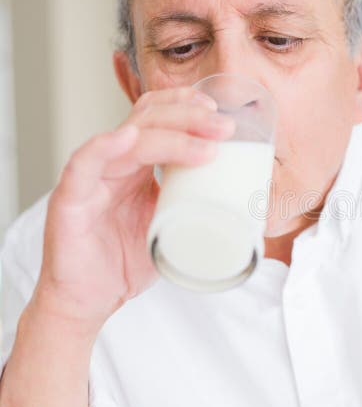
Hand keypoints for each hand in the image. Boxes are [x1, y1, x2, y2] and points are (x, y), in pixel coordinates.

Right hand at [31, 87, 234, 329]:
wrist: (91, 301)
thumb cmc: (127, 261)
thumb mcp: (171, 225)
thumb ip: (194, 204)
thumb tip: (246, 198)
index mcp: (135, 164)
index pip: (157, 117)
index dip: (186, 105)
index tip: (220, 111)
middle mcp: (113, 163)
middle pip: (148, 120)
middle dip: (190, 117)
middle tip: (225, 127)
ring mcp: (91, 178)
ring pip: (129, 139)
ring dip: (171, 135)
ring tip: (207, 143)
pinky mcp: (70, 200)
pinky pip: (83, 165)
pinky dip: (105, 147)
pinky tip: (129, 139)